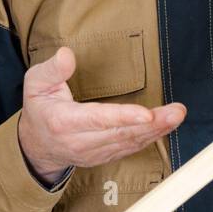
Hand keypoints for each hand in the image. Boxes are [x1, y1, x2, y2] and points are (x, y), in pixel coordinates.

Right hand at [17, 46, 185, 183]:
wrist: (37, 146)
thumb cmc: (40, 109)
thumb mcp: (35, 83)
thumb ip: (52, 69)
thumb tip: (67, 54)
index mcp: (64, 122)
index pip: (97, 119)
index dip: (123, 117)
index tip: (146, 114)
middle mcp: (80, 142)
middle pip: (121, 134)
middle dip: (152, 124)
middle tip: (177, 111)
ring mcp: (93, 153)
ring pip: (129, 143)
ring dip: (157, 131)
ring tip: (177, 115)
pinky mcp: (104, 157)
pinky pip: (130, 149)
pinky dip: (150, 138)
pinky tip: (165, 126)